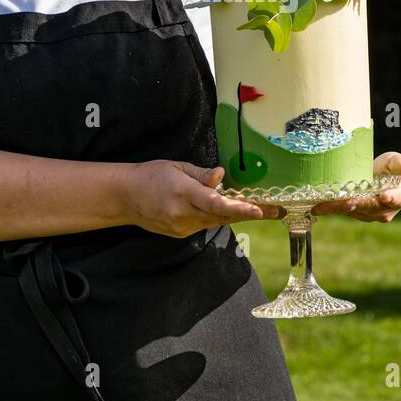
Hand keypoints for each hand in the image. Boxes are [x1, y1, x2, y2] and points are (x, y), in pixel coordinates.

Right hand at [123, 161, 281, 237]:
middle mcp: (183, 214)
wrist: (126, 197)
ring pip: (216, 222)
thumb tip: (221, 175)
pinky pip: (205, 225)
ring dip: (235, 215)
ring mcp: (181, 227)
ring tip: (258, 208)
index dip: (239, 208)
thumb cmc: (152, 176)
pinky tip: (228, 210)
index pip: (216, 204)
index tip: (257, 209)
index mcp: (183, 193)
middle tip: (274, 210)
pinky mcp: (180, 234)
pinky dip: (217, 217)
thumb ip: (201, 174)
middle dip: (248, 213)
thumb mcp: (177, 167)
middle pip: (222, 216)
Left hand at [312, 152, 400, 222]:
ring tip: (325, 206)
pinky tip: (316, 208)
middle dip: (359, 205)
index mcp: (399, 196)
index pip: (397, 199)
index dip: (391, 198)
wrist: (378, 177)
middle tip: (349, 203)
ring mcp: (367, 213)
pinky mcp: (353, 212)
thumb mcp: (397, 161)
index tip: (385, 197)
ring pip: (354, 211)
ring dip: (339, 208)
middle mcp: (383, 209)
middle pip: (371, 208)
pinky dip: (329, 209)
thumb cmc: (391, 168)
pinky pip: (341, 211)